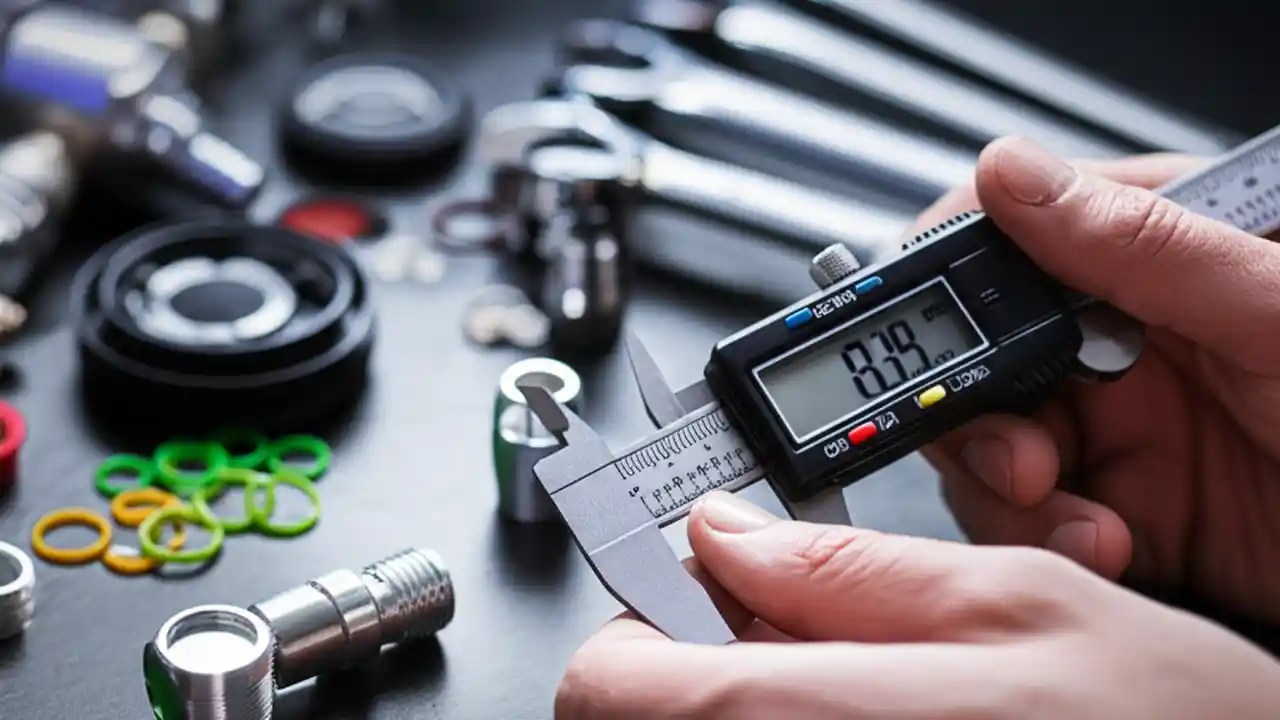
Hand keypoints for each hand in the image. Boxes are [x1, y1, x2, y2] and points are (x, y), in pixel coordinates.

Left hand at [556, 493, 1279, 718]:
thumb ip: (850, 569)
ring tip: (864, 680)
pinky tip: (887, 717)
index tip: (681, 583)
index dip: (634, 620)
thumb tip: (727, 532)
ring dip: (756, 695)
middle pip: (649, 716)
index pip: (608, 685)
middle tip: (798, 627)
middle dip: (704, 656)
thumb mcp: (1023, 603)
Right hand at [917, 138, 1279, 624]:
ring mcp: (1117, 426)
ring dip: (1013, 491)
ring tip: (1085, 515)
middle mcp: (1125, 336)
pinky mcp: (1118, 507)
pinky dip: (1044, 539)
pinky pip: (1025, 519)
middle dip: (980, 413)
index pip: (1009, 233)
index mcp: (1159, 254)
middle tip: (1026, 452)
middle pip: (977, 354)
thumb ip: (1148, 246)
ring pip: (985, 446)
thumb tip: (1014, 177)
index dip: (958, 279)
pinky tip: (1106, 543)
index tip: (946, 336)